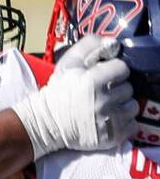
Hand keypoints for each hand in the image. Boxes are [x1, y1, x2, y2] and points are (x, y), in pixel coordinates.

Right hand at [12, 34, 137, 158]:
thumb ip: (89, 46)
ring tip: (105, 108)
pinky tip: (108, 121)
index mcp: (93, 80)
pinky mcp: (113, 136)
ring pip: (132, 106)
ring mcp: (109, 120)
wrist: (44, 124)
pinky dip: (124, 123)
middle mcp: (103, 100)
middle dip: (116, 89)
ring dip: (122, 106)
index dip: (113, 71)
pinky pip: (132, 125)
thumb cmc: (58, 92)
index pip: (122, 68)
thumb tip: (112, 42)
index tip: (103, 78)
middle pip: (128, 88)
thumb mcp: (67, 64)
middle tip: (101, 94)